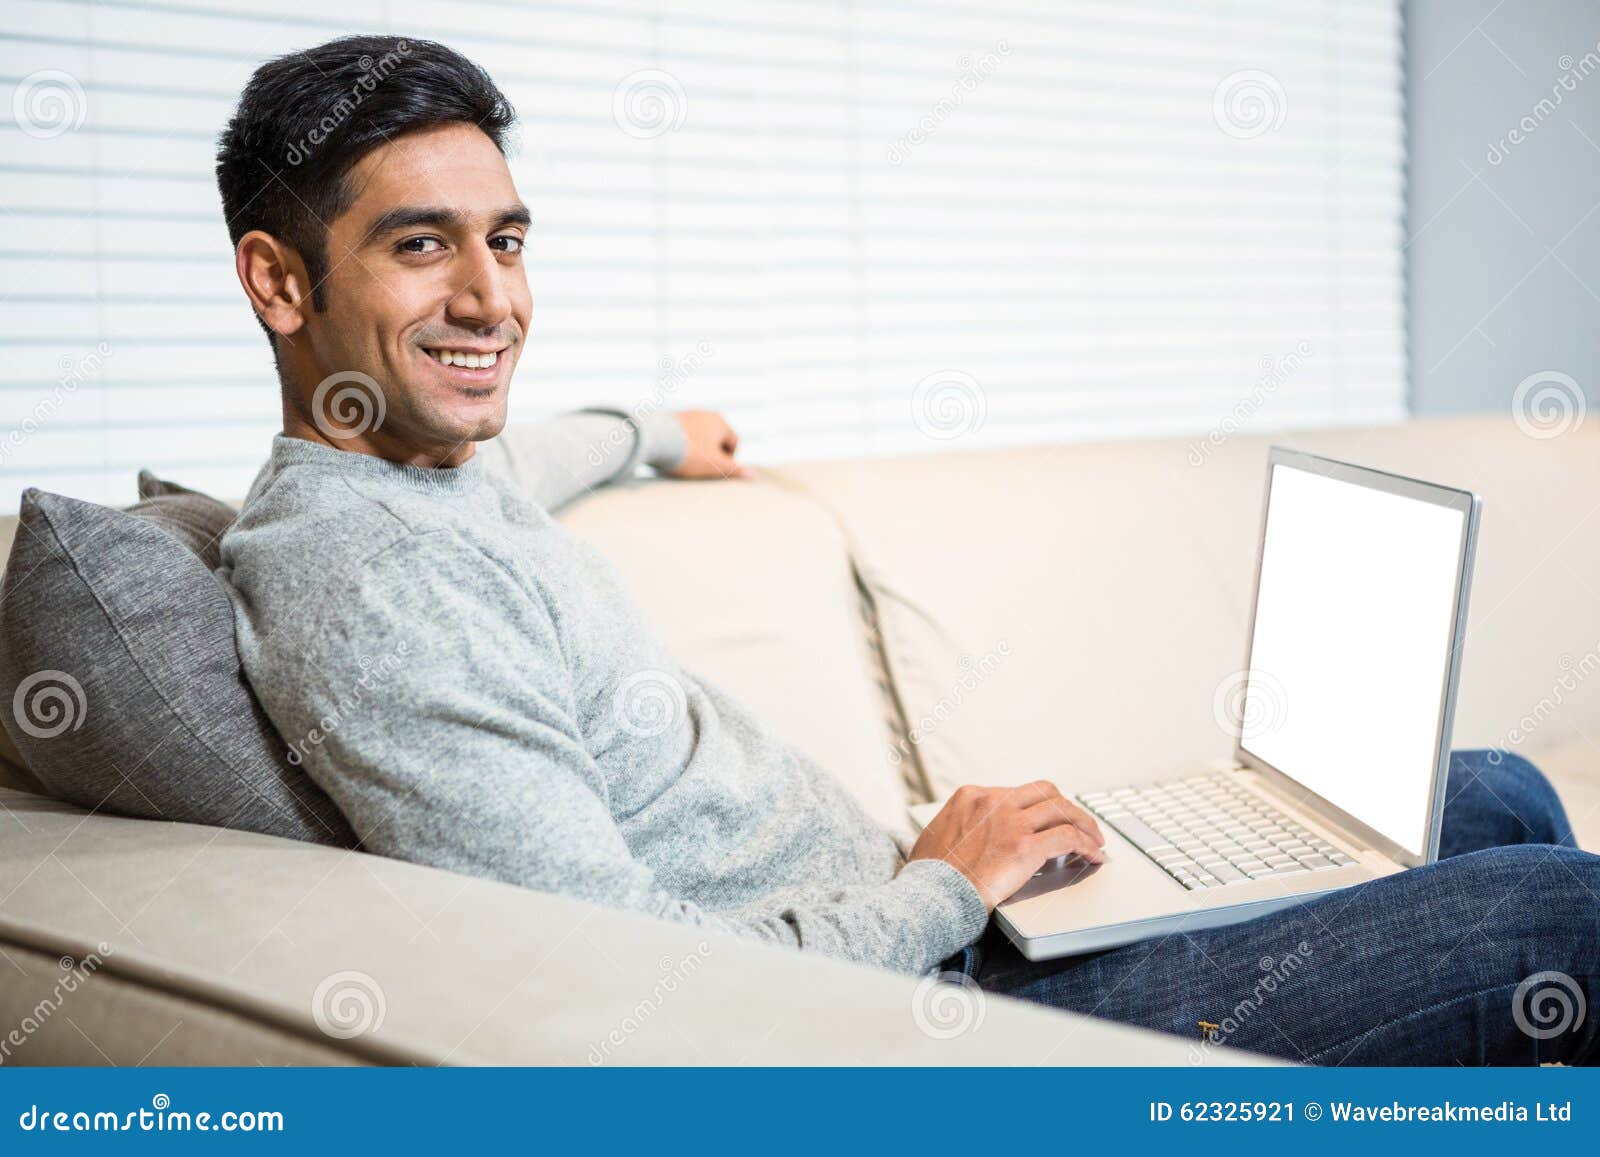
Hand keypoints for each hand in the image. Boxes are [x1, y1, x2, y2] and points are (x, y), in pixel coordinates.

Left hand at [666, 411, 752, 479]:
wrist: (655, 440)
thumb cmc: (689, 453)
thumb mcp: (714, 465)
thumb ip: (734, 470)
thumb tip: (753, 475)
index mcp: (720, 422)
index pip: (734, 442)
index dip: (730, 459)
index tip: (718, 470)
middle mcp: (705, 414)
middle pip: (716, 439)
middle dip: (712, 454)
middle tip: (702, 468)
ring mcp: (687, 415)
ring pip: (700, 436)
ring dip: (698, 450)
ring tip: (686, 463)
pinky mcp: (671, 419)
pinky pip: (683, 435)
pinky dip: (683, 445)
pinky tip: (674, 455)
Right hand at [908, 781, 1104, 910]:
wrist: (931, 895)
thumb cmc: (931, 875)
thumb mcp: (939, 833)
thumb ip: (963, 825)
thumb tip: (975, 833)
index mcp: (971, 796)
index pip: (1017, 792)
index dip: (1038, 808)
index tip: (1048, 820)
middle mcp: (993, 801)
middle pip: (1045, 793)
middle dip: (1066, 808)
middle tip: (1078, 823)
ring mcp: (1010, 822)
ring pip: (1062, 809)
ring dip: (1084, 824)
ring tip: (1094, 838)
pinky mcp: (1025, 846)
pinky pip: (1069, 837)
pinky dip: (1087, 844)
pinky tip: (1093, 855)